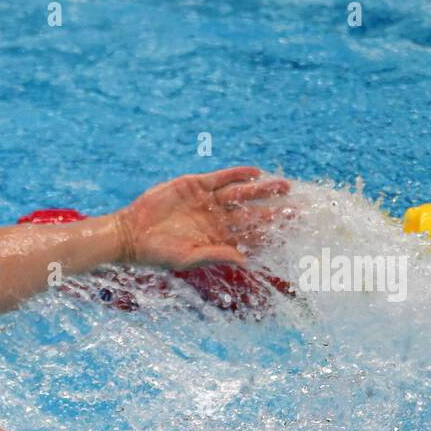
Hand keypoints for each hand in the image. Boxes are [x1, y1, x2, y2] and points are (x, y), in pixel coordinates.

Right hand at [117, 167, 289, 270]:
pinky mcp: (195, 185)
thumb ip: (215, 255)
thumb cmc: (157, 253)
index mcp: (218, 239)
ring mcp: (207, 201)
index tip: (293, 232)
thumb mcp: (186, 258)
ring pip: (242, 193)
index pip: (251, 236)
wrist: (130, 234)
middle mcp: (216, 219)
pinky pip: (222, 178)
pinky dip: (238, 174)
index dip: (272, 234)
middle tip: (300, 209)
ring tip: (284, 186)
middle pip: (253, 214)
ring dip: (263, 190)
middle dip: (275, 211)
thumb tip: (244, 258)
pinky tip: (256, 172)